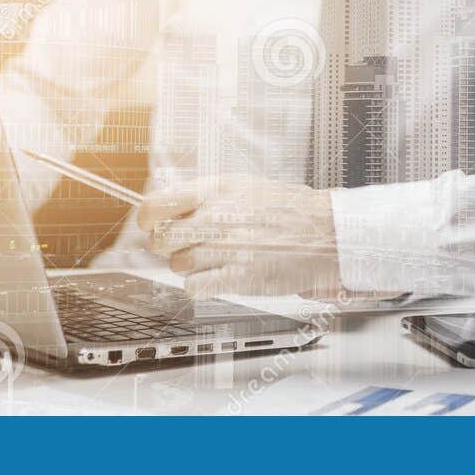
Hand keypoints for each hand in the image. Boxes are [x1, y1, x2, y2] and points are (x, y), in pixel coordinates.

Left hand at [136, 175, 340, 297]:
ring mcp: (227, 248)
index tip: (151, 224)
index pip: (157, 204)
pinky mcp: (237, 277)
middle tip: (188, 245)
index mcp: (217, 190)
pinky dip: (202, 286)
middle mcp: (218, 217)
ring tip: (218, 259)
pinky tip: (221, 276)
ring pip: (177, 265)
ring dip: (191, 266)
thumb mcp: (245, 186)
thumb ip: (205, 194)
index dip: (147, 218)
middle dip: (169, 246)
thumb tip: (166, 203)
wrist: (326, 234)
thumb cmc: (288, 211)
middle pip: (161, 240)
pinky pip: (194, 288)